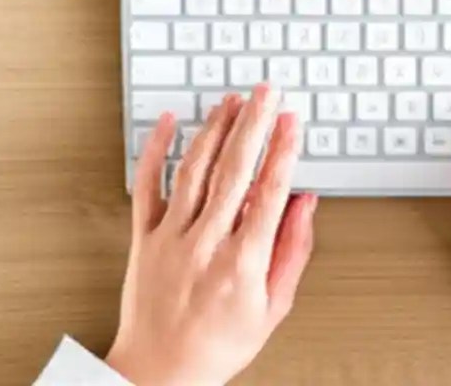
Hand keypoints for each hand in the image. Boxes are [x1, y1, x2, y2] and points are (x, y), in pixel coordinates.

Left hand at [106, 85, 316, 385]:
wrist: (159, 372)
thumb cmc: (217, 345)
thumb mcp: (273, 307)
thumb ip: (293, 251)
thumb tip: (305, 204)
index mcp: (242, 262)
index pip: (269, 192)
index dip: (283, 150)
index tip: (292, 121)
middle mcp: (205, 243)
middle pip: (234, 170)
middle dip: (254, 123)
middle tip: (267, 93)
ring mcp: (172, 237)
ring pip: (194, 169)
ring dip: (215, 129)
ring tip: (231, 101)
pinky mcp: (144, 237)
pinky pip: (147, 185)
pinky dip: (156, 150)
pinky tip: (169, 123)